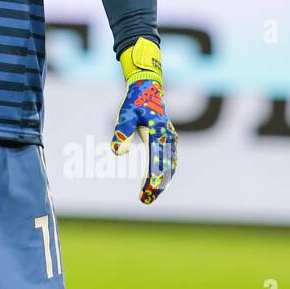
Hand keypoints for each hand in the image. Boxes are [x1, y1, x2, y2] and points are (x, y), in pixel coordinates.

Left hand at [109, 38, 177, 203]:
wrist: (148, 87)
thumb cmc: (134, 102)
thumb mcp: (124, 114)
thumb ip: (121, 132)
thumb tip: (118, 153)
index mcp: (160, 134)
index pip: (157, 164)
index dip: (151, 182)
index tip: (144, 195)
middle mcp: (169, 138)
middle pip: (167, 168)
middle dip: (157, 186)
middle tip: (145, 201)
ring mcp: (171, 139)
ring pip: (171, 166)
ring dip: (162, 182)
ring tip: (150, 196)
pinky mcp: (169, 139)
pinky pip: (170, 160)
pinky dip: (165, 172)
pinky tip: (158, 182)